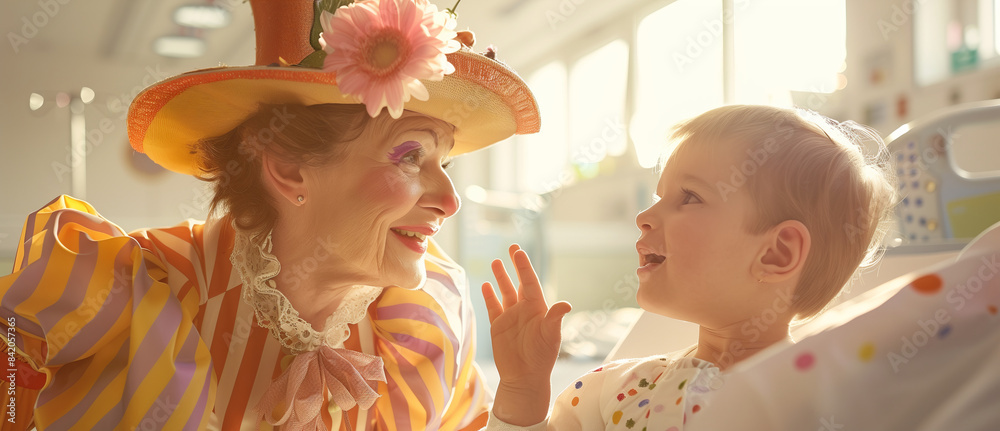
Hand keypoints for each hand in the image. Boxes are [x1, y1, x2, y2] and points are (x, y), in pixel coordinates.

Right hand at [482, 244, 571, 425]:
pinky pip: (493, 307)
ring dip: (500, 278)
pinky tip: (485, 285)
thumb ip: (554, 319)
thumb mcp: (550, 337)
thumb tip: (566, 304)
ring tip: (496, 262)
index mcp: (538, 309)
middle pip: (518, 283)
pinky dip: (489, 296)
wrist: (525, 378)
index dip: (524, 267)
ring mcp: (510, 317)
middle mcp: (524, 310)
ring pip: (505, 292)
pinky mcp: (498, 326)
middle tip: (512, 247)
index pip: (530, 282)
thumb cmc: (541, 358)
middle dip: (515, 266)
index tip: (519, 252)